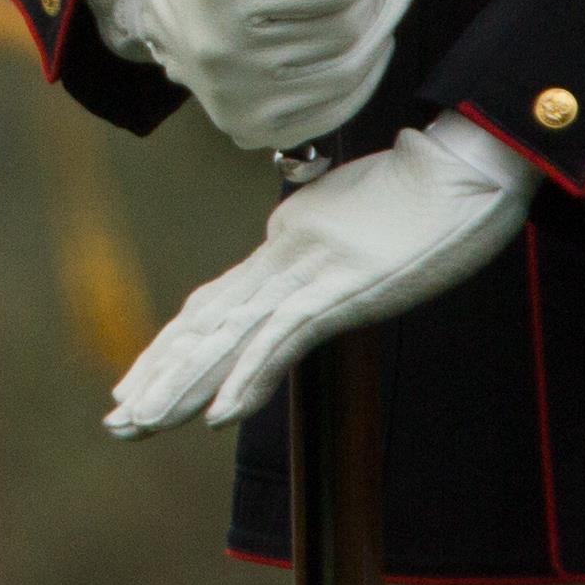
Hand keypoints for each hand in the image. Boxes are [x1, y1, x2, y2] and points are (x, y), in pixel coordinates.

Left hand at [107, 113, 534, 439]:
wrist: (469, 161)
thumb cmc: (428, 189)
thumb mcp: (359, 223)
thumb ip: (325, 248)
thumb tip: (309, 279)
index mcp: (285, 242)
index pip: (213, 304)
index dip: (171, 347)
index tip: (135, 385)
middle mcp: (283, 254)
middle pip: (205, 323)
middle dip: (158, 375)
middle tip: (116, 422)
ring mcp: (310, 269)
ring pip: (228, 334)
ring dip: (182, 384)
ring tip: (139, 423)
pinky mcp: (342, 285)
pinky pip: (282, 339)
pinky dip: (247, 379)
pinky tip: (217, 417)